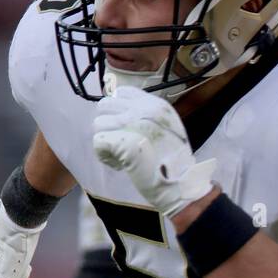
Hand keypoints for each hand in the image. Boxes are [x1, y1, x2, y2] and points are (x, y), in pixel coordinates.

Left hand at [92, 89, 215, 218]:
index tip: (125, 128)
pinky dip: (105, 156)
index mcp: (156, 105)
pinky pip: (97, 142)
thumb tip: (123, 113)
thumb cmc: (175, 164)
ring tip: (121, 155)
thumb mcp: (170, 129)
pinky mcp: (120, 142)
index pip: (122, 92)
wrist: (180, 185)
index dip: (118, 111)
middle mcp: (142, 110)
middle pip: (105, 105)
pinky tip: (119, 165)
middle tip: (120, 142)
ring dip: (106, 141)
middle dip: (108, 125)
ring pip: (98, 124)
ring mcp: (130, 125)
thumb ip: (150, 117)